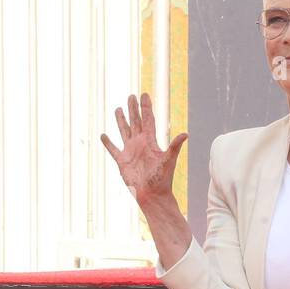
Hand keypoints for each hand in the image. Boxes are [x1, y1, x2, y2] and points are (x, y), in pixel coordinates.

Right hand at [100, 92, 187, 208]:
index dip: (146, 107)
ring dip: (121, 120)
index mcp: (150, 141)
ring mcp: (130, 151)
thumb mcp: (168, 160)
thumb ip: (175, 146)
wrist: (152, 194)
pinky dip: (107, 143)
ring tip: (118, 109)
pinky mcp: (122, 161)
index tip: (144, 94)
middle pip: (136, 122)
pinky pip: (112, 149)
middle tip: (131, 96)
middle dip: (133, 109)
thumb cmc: (162, 179)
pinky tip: (103, 135)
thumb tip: (185, 134)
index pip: (148, 119)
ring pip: (124, 131)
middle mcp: (140, 143)